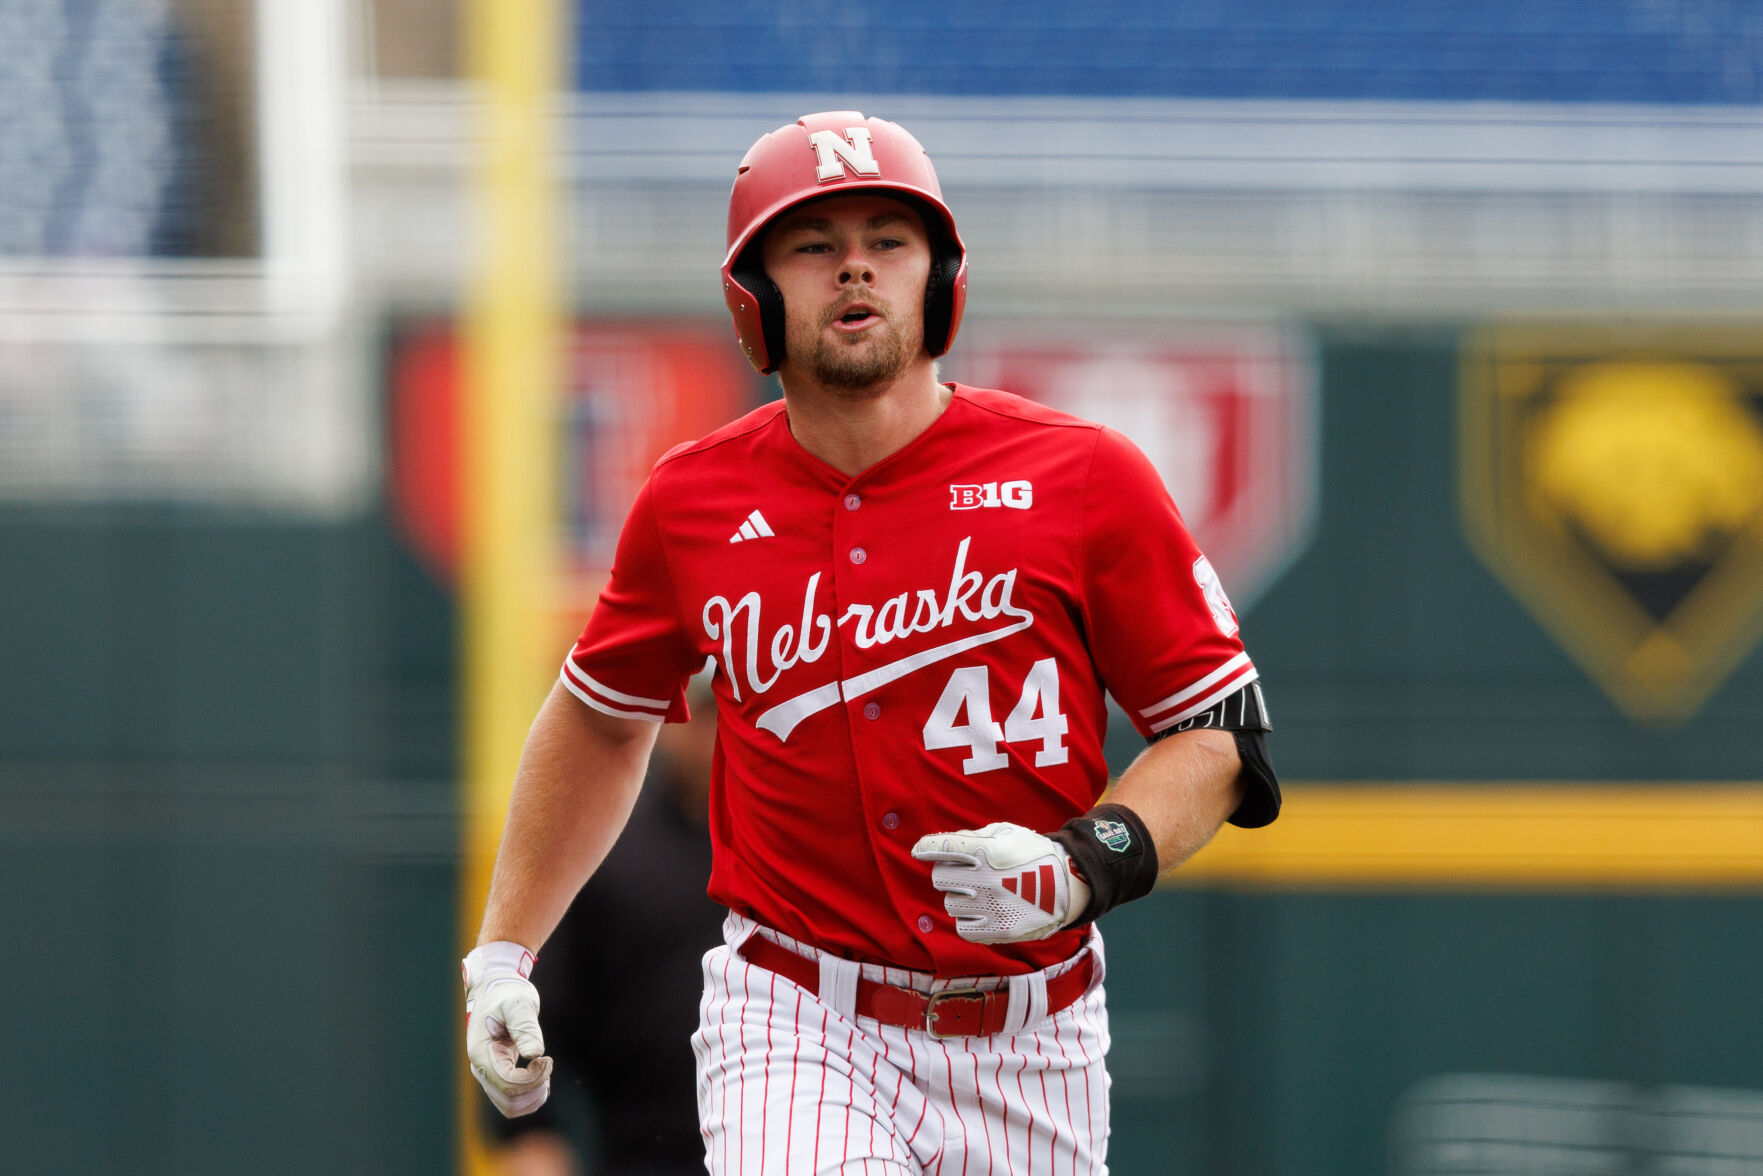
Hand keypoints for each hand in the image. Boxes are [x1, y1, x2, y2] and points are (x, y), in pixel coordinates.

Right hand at [462, 941, 552, 1116]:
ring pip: (510, 1106)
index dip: (532, 1078)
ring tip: (545, 1071)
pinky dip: (531, 1096)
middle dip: (535, 1087)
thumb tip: (535, 1054)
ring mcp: (488, 1074)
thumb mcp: (518, 1004)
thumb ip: (526, 1027)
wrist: (496, 991)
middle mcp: (481, 1068)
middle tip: (547, 1062)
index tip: (546, 1058)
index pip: (507, 1083)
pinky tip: (541, 1076)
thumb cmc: (506, 994)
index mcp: (482, 1053)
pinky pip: (512, 1101)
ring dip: (534, 1096)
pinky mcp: (498, 1075)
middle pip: (509, 1100)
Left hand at [911, 822, 1091, 942]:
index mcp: (989, 851)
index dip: (928, 847)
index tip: (919, 849)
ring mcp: (992, 907)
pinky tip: (982, 911)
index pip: (946, 847)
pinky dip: (968, 919)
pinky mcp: (998, 930)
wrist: (1066, 885)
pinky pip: (962, 928)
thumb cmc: (1031, 854)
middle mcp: (987, 880)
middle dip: (949, 873)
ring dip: (959, 897)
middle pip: (940, 878)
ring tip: (980, 893)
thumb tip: (937, 845)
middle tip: (965, 874)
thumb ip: (972, 837)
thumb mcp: (1006, 833)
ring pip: (950, 904)